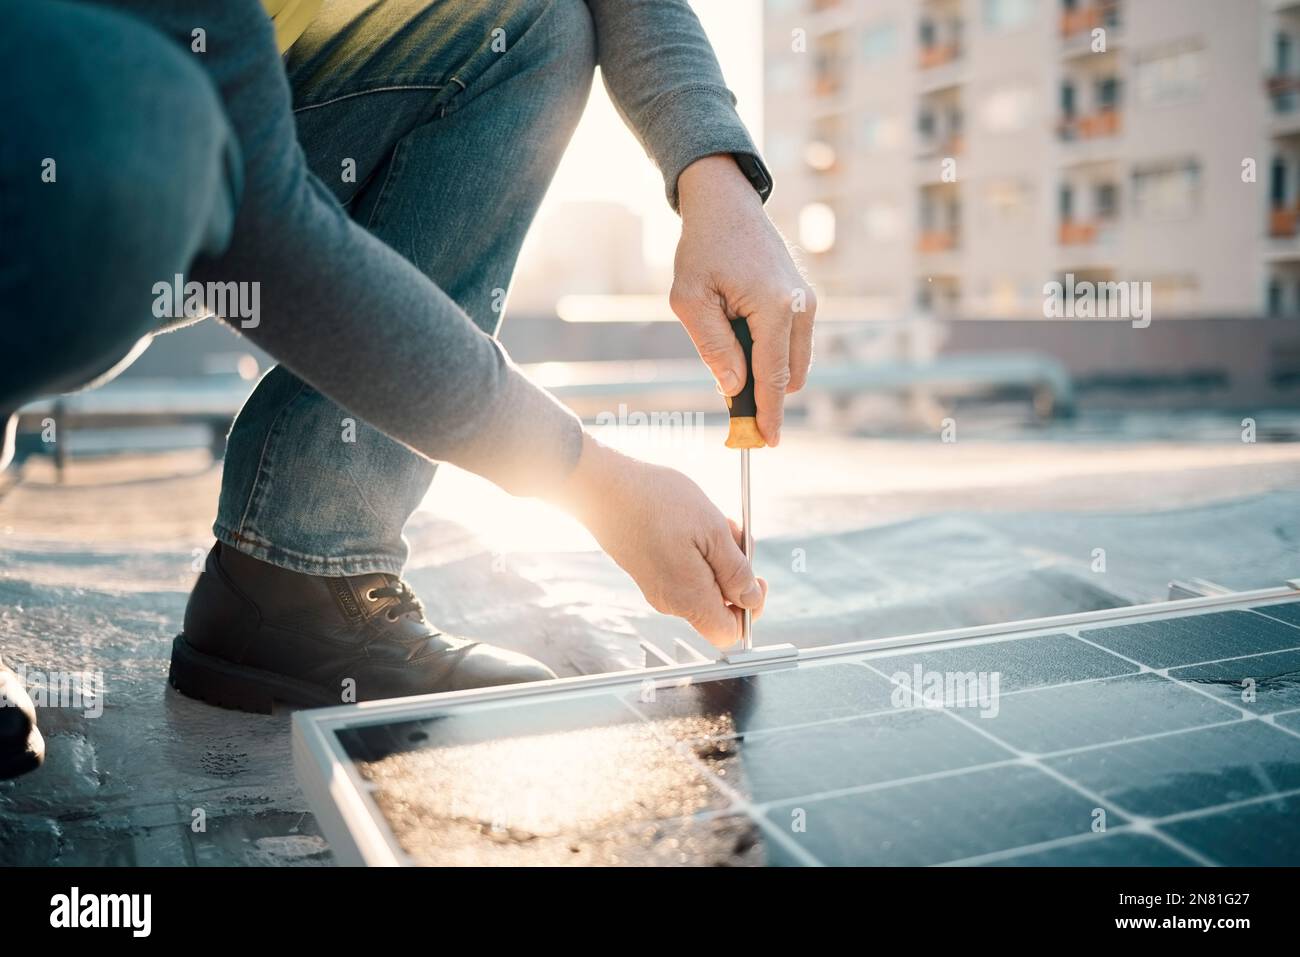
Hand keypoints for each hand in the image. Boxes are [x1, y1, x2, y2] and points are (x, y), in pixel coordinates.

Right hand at [553, 434, 766, 647]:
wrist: (604, 488)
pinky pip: (685, 572)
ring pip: (704, 584)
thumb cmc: (657, 503)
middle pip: (719, 607)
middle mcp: (671, 602)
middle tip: (733, 535)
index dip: (749, 611)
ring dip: (717, 555)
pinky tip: (693, 522)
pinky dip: (698, 551)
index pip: (729, 633)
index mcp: (689, 598)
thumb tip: (752, 599)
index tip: (756, 578)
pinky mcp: (649, 572)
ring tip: (711, 520)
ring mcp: (657, 588)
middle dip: (734, 572)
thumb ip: (736, 572)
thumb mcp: (712, 531)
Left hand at [672, 154, 815, 447]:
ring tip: (729, 355)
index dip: (769, 414)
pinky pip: (792, 344)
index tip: (767, 444)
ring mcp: (808, 302)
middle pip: (789, 376)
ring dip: (766, 372)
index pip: (773, 377)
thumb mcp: (690, 299)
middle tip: (731, 406)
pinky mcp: (806, 300)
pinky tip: (740, 339)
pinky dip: (770, 354)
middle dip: (764, 395)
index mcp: (776, 307)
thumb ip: (714, 346)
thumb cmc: (702, 248)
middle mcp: (801, 306)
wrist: (726, 204)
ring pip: (794, 362)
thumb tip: (735, 388)